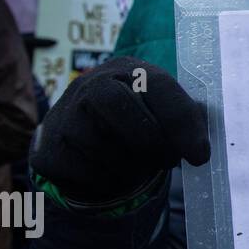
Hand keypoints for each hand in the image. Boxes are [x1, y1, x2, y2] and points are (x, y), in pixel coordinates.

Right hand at [33, 56, 209, 204]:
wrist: (85, 136)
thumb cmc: (138, 119)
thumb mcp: (164, 109)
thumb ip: (186, 120)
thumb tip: (199, 148)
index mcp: (129, 69)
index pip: (157, 85)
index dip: (181, 122)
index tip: (200, 154)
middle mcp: (90, 84)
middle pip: (120, 108)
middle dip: (152, 143)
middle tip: (169, 161)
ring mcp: (64, 116)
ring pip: (102, 146)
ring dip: (132, 166)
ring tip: (141, 163)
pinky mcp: (49, 150)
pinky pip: (86, 172)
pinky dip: (109, 179)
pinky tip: (113, 170)